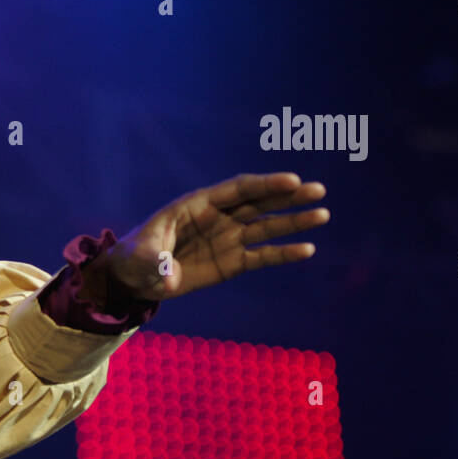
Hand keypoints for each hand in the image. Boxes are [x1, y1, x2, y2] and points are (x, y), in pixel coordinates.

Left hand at [95, 172, 329, 301]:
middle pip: (259, 202)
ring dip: (294, 221)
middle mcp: (218, 218)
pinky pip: (262, 256)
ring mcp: (227, 239)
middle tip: (318, 190)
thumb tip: (168, 276)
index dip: (264, 184)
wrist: (135, 278)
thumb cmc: (135, 258)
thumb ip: (155, 261)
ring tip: (322, 214)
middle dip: (287, 196)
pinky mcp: (231, 262)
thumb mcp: (140, 258)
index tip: (292, 181)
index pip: (237, 190)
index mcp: (197, 205)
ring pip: (266, 226)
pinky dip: (283, 253)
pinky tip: (308, 249)